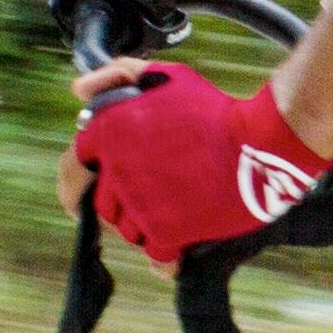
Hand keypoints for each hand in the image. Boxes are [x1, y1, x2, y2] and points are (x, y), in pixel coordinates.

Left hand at [59, 64, 332, 263]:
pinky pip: (154, 256)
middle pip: (101, 203)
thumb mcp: (165, 76)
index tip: (87, 189)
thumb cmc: (213, 108)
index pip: (73, 165)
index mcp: (106, 133)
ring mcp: (139, 204)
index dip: (81, 178)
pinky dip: (163, 257)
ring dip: (143, 225)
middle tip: (146, 197)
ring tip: (171, 212)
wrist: (258, 143)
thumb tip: (79, 89)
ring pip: (126, 230)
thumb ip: (118, 75)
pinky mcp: (166, 232)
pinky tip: (174, 251)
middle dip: (119, 203)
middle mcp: (115, 171)